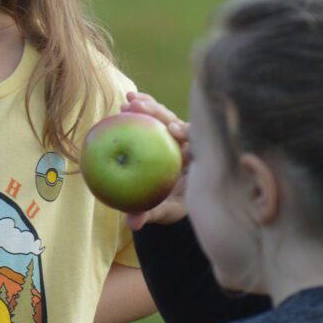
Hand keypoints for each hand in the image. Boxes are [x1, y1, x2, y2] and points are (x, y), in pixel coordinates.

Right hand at [121, 91, 189, 230]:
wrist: (171, 196)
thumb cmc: (172, 205)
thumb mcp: (163, 211)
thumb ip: (150, 215)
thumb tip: (131, 223)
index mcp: (197, 160)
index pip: (196, 141)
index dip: (186, 132)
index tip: (171, 129)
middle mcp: (189, 143)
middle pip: (178, 121)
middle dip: (160, 112)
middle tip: (140, 108)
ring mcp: (176, 134)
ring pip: (165, 115)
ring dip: (149, 105)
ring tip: (128, 100)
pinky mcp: (163, 129)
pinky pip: (153, 116)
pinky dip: (142, 106)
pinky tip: (125, 98)